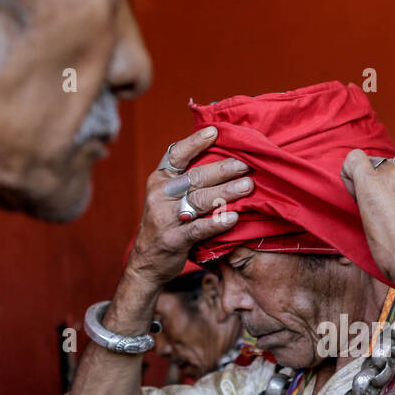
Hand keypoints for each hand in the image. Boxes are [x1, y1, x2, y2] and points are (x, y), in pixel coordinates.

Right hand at [126, 126, 254, 285]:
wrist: (147, 262)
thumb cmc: (166, 223)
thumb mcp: (167, 196)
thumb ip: (186, 178)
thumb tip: (219, 156)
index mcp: (160, 179)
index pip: (176, 155)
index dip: (195, 142)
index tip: (215, 132)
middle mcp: (160, 194)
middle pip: (195, 177)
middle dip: (223, 169)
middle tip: (245, 164)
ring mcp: (165, 217)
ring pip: (199, 200)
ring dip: (226, 192)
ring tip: (248, 186)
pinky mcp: (173, 239)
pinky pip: (198, 228)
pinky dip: (217, 222)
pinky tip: (234, 217)